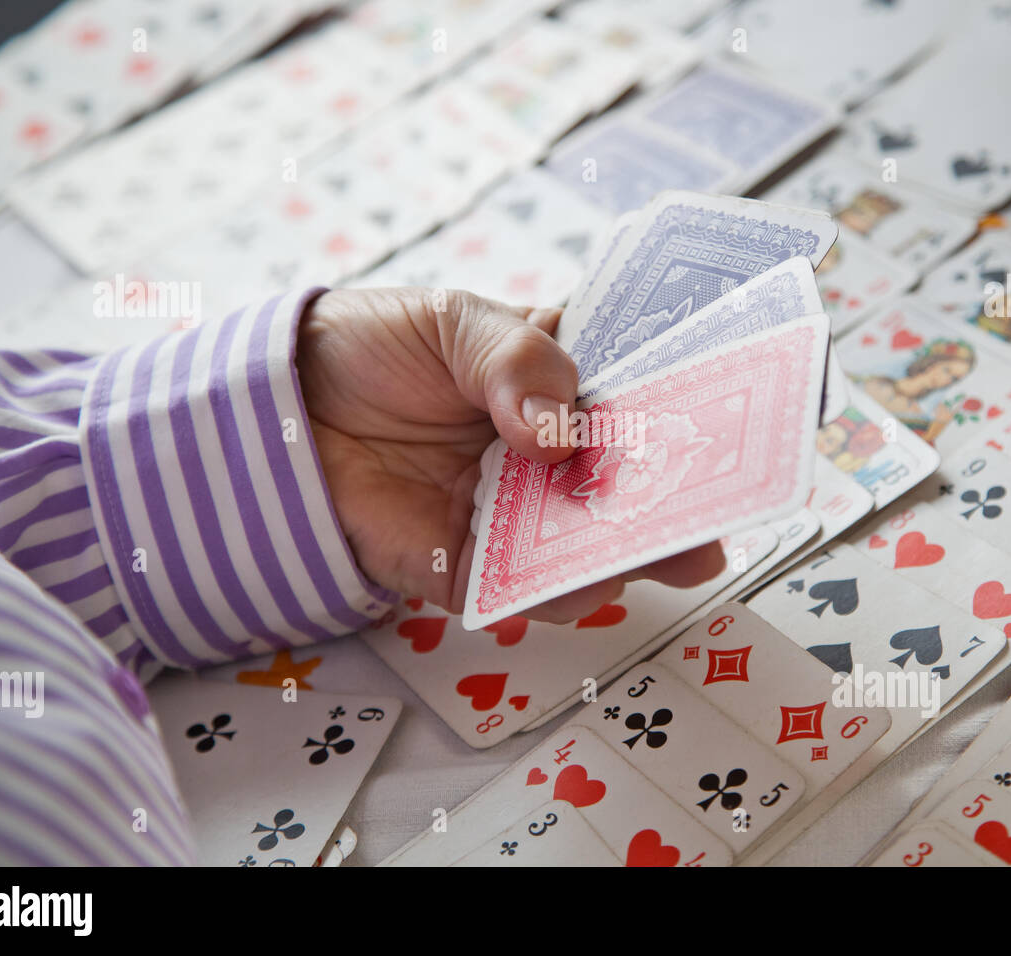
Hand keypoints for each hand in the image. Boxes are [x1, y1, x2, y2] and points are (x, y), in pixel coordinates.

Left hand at [296, 287, 725, 621]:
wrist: (282, 401)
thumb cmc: (377, 346)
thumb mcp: (455, 321)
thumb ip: (514, 364)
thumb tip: (557, 431)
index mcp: (563, 390)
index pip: (640, 403)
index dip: (686, 412)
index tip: (728, 415)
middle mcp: (551, 461)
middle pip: (628, 490)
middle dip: (677, 505)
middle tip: (714, 507)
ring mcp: (512, 518)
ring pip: (587, 552)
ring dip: (624, 554)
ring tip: (655, 546)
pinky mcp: (465, 569)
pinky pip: (518, 595)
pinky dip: (552, 594)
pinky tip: (576, 581)